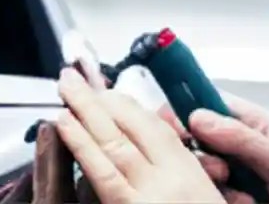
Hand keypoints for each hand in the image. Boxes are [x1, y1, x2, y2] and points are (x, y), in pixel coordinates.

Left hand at [56, 67, 226, 202]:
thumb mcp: (205, 199)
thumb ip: (179, 176)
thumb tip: (148, 156)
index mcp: (190, 175)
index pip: (154, 128)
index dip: (125, 105)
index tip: (106, 90)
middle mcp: (171, 179)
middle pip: (130, 126)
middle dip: (99, 98)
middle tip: (74, 77)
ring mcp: (150, 195)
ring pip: (113, 142)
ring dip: (85, 111)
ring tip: (64, 90)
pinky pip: (102, 173)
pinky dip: (81, 144)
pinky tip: (64, 125)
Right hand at [162, 94, 268, 203]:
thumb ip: (243, 137)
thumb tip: (200, 117)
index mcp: (244, 120)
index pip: (199, 101)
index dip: (180, 108)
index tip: (175, 123)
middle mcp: (230, 143)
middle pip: (187, 137)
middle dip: (196, 153)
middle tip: (219, 167)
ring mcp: (227, 172)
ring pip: (193, 169)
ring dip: (211, 180)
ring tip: (240, 190)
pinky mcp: (224, 195)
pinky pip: (204, 193)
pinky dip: (221, 199)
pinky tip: (245, 202)